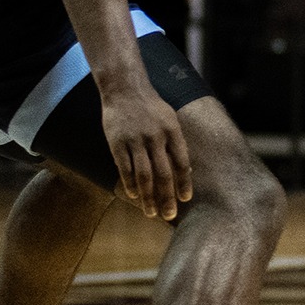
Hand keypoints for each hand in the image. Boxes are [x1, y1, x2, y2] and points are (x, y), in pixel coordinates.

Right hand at [101, 85, 191, 220]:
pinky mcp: (117, 142)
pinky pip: (124, 168)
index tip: (186, 199)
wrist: (125, 89)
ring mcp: (135, 141)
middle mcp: (156, 138)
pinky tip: (133, 195)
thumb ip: (177, 144)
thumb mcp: (171, 120)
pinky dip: (129, 183)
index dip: (184, 183)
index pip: (182, 163)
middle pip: (164, 174)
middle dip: (167, 197)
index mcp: (173, 132)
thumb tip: (187, 170)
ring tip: (150, 212)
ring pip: (143, 175)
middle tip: (169, 215)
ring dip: (148, 197)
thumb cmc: (152, 107)